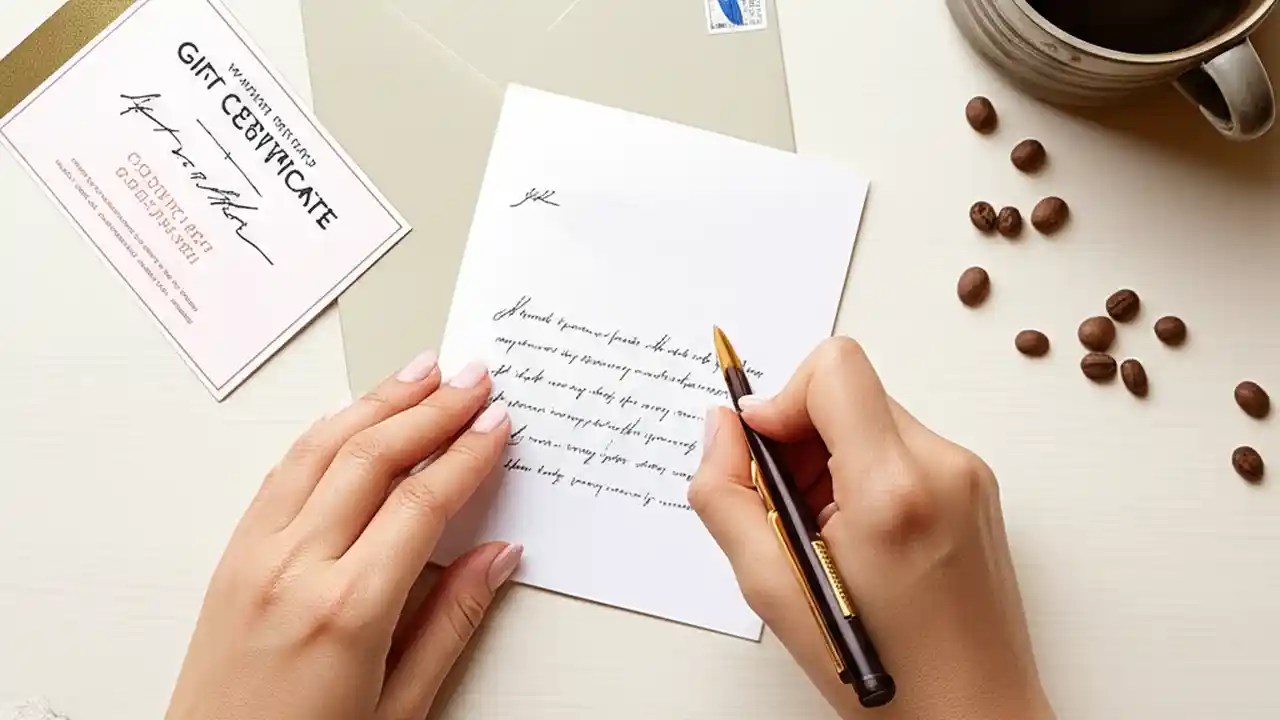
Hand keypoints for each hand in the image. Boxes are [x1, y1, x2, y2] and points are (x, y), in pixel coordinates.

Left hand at [167, 352, 518, 719]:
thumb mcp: (401, 706)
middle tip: (472, 379)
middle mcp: (295, 569)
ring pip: (321, 449)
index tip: (496, 423)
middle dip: (430, 408)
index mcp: (347, 610)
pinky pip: (282, 473)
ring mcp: (255, 556)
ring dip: (376, 402)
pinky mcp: (232, 557)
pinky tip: (352, 416)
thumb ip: (453, 622)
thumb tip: (497, 557)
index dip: (466, 453)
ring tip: (419, 373)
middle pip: (373, 458)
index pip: (421, 502)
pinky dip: (325, 433)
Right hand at [689, 338, 1053, 719]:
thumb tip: (721, 429)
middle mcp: (944, 467)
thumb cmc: (887, 674)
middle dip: (798, 436)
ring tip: (824, 535)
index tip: (757, 445)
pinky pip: (901, 447)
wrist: (974, 715)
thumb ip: (727, 496)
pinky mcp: (978, 487)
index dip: (779, 397)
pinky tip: (858, 540)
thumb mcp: (773, 589)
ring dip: (829, 458)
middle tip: (786, 509)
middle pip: (848, 391)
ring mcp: (970, 475)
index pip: (834, 368)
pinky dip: (864, 475)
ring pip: (871, 418)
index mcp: (894, 489)